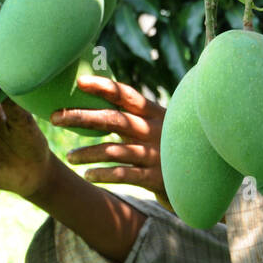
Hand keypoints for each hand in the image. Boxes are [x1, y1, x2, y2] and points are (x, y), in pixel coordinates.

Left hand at [53, 75, 170, 209]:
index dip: (103, 87)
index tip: (79, 82)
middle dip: (82, 116)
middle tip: (55, 117)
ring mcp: (157, 154)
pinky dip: (105, 174)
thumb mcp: (160, 129)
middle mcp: (155, 130)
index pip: (126, 95)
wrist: (207, 180)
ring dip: (88, 152)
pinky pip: (125, 174)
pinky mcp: (158, 178)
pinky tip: (88, 175)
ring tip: (69, 157)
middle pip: (113, 119)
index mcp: (156, 113)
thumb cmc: (174, 150)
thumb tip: (101, 107)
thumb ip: (136, 119)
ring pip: (115, 150)